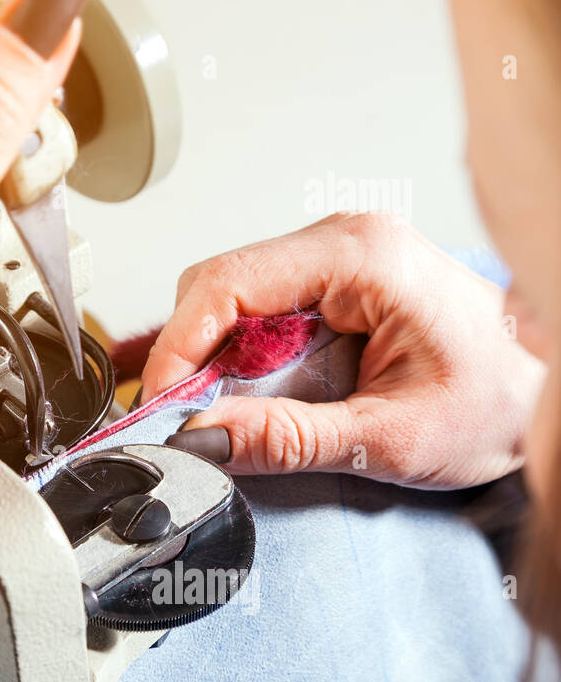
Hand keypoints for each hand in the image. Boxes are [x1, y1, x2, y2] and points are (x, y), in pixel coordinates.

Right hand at [141, 212, 546, 488]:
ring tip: (218, 415)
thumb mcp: (391, 437)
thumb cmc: (503, 403)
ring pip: (231, 299)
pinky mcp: (334, 285)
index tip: (160, 404)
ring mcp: (337, 259)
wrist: (551, 395)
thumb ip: (289, 438)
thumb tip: (202, 437)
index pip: (227, 283)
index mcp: (361, 257)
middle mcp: (344, 243)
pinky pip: (258, 311)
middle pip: (218, 286)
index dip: (178, 346)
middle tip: (184, 420)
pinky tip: (237, 392)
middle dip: (190, 357)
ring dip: (212, 361)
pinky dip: (235, 357)